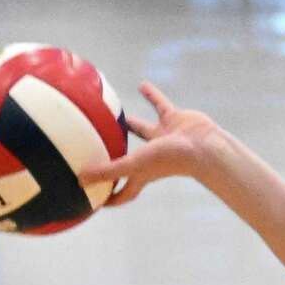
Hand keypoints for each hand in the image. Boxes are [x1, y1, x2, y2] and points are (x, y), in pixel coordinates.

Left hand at [78, 81, 222, 206]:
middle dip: (117, 160)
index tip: (96, 200)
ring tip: (118, 114)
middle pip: (130, 161)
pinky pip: (160, 105)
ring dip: (132, 123)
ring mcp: (164, 138)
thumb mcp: (133, 165)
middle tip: (100, 153)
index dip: (111, 197)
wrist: (204, 146)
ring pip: (143, 130)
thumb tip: (80, 181)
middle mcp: (151, 158)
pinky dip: (152, 95)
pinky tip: (142, 84)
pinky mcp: (174, 120)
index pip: (124, 191)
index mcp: (142, 174)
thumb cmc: (170, 160)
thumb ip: (106, 172)